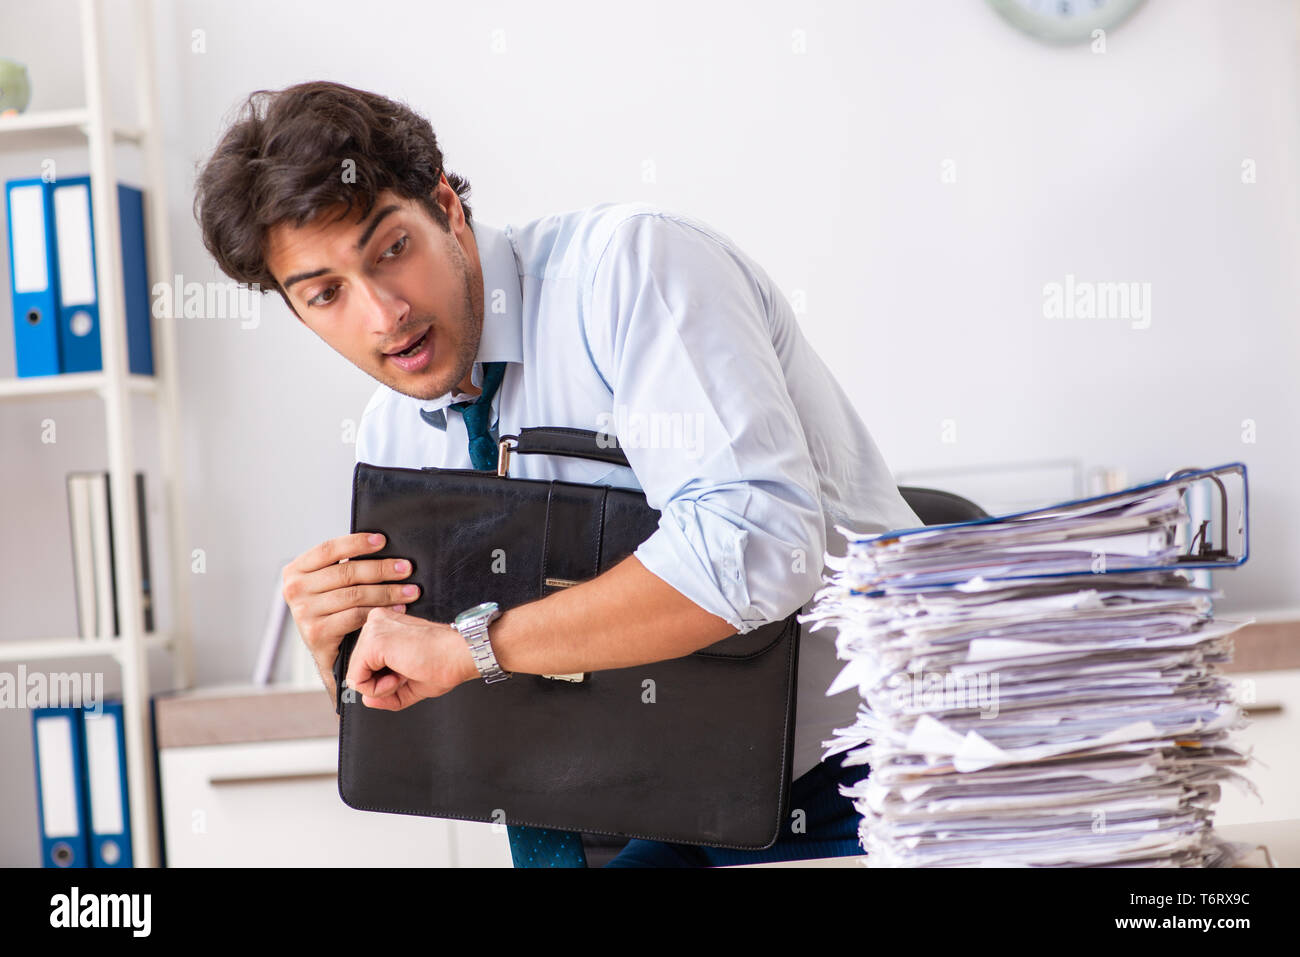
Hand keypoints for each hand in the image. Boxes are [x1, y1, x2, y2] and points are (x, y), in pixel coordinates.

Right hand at [281, 532, 417, 698]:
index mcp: (296, 570)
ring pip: (354, 595)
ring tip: (409, 591)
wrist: (326, 651)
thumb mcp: (329, 583)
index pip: (328, 549)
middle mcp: (294, 589)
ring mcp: (303, 612)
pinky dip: (379, 611)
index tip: (382, 540)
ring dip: (387, 591)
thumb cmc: (332, 610)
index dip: (357, 543)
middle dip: (381, 569)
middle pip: (346, 573)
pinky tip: (397, 609)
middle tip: (406, 568)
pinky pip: (355, 616)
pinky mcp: (316, 633)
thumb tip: (380, 545)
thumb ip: (343, 566)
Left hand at [344, 606, 476, 710]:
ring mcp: (373, 629)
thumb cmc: (445, 662)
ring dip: (383, 685)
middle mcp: (375, 622)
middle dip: (383, 683)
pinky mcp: (373, 642)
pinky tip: (401, 675)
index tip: (410, 669)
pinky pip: (358, 680)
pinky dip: (380, 689)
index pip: (366, 663)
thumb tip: (366, 699)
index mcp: (384, 625)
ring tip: (407, 671)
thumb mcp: (409, 682)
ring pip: (356, 676)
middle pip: (359, 669)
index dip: (386, 679)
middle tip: (409, 672)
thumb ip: (384, 691)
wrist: (462, 654)